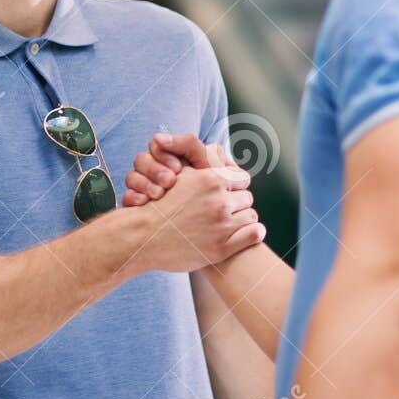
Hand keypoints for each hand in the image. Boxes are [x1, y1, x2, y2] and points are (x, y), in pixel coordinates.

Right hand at [122, 133, 230, 203]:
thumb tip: (158, 138)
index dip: (164, 154)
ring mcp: (146, 187)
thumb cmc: (216, 192)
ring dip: (144, 183)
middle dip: (154, 170)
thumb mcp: (207, 166)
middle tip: (170, 182)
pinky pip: (127, 197)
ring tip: (159, 194)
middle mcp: (157, 170)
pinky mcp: (140, 205)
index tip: (178, 168)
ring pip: (131, 176)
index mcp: (172, 157)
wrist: (213, 224)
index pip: (156, 145)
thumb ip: (189, 145)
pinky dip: (134, 198)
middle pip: (141, 159)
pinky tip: (145, 203)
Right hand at [129, 159, 260, 272]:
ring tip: (231, 223)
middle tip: (228, 210)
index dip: (236, 185)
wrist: (142, 237)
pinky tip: (245, 234)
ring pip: (251, 215)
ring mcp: (222, 225)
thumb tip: (218, 150)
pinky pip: (255, 234)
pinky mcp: (222, 247)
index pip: (241, 178)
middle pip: (247, 197)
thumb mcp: (180, 177)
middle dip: (238, 203)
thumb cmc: (159, 207)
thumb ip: (201, 164)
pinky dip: (254, 233)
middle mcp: (218, 201)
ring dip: (243, 219)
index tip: (230, 192)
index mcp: (210, 180)